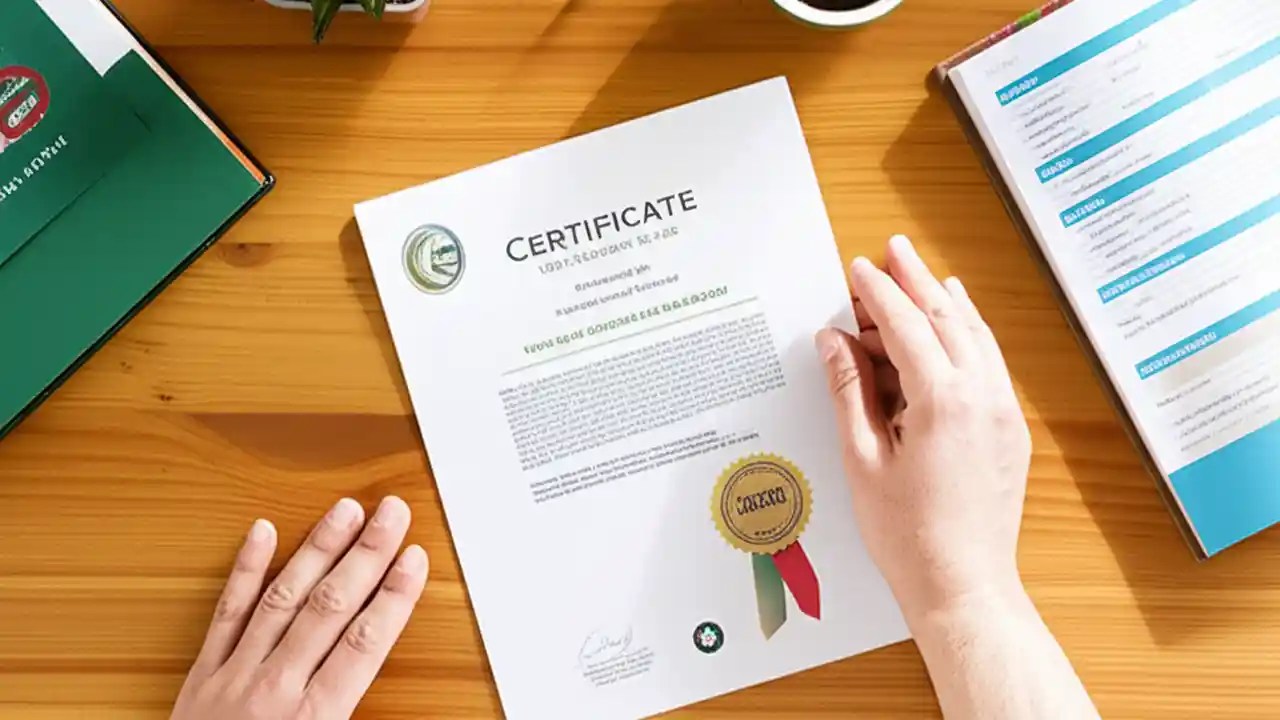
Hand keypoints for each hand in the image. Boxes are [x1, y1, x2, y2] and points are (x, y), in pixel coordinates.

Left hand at [172, 497, 428, 719]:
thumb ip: (355, 719)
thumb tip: (420, 714)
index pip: (365, 643)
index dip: (394, 597)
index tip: (415, 560)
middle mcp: (276, 690)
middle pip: (331, 607)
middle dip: (367, 555)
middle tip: (392, 513)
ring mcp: (236, 677)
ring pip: (284, 598)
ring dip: (317, 550)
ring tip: (345, 510)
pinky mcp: (204, 675)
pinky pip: (226, 614)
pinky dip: (245, 571)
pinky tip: (262, 532)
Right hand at [815, 235, 1029, 620]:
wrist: (963, 586)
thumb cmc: (908, 535)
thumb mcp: (862, 458)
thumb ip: (849, 390)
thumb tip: (833, 341)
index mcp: (944, 400)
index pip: (906, 324)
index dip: (878, 292)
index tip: (858, 269)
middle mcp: (983, 395)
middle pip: (946, 317)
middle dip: (916, 279)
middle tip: (892, 248)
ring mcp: (1003, 411)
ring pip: (975, 335)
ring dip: (945, 301)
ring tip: (924, 274)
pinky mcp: (1010, 429)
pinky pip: (990, 361)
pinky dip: (970, 333)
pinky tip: (957, 325)